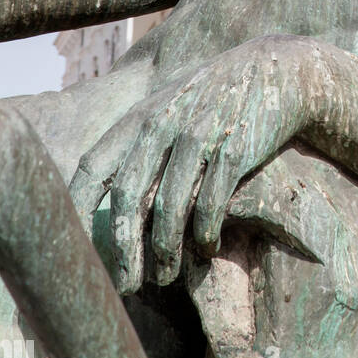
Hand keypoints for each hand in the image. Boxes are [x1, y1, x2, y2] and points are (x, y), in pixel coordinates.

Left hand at [69, 34, 327, 293]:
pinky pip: (210, 205)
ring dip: (165, 252)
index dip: (79, 210)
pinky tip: (207, 246)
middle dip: (125, 250)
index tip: (79, 248)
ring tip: (166, 276)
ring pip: (170, 209)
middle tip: (128, 285)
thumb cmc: (217, 97)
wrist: (278, 71)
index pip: (94, 166)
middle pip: (130, 198)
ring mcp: (200, 135)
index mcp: (142, 116)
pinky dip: (205, 234)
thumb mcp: (171, 104)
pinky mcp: (235, 149)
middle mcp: (165, 124)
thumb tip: (104, 197)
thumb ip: (139, 140)